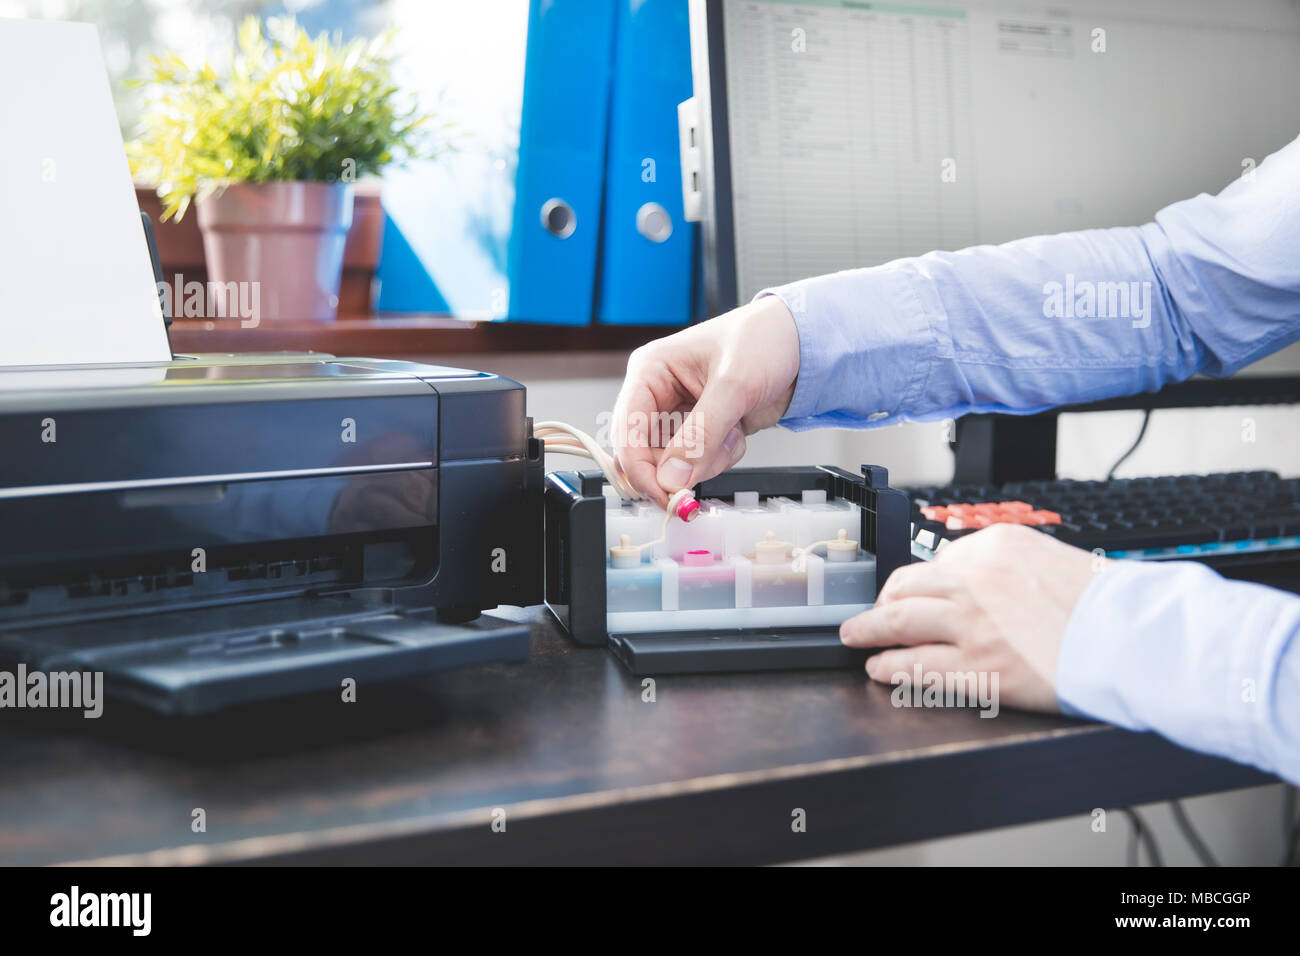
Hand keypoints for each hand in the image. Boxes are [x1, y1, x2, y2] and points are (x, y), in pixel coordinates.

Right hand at [611, 295, 799, 506]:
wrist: (800, 346)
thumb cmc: (763, 341)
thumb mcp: (733, 385)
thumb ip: (701, 434)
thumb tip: (672, 478)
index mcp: (650, 371)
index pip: (627, 431)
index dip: (640, 469)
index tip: (664, 495)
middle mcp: (657, 395)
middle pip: (644, 455)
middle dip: (677, 469)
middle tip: (701, 478)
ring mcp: (679, 416)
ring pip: (673, 466)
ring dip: (706, 462)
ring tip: (731, 434)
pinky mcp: (701, 432)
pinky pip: (698, 465)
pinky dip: (721, 459)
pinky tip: (737, 433)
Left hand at [840, 524, 1102, 711]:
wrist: (1136, 639)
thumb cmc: (1104, 605)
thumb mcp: (1049, 558)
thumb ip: (1004, 566)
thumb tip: (964, 578)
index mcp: (996, 545)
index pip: (937, 561)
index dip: (917, 582)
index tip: (903, 592)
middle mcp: (976, 579)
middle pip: (905, 587)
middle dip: (880, 602)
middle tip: (866, 613)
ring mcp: (974, 624)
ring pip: (899, 623)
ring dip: (870, 632)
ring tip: (855, 639)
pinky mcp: (979, 667)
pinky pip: (918, 667)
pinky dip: (891, 668)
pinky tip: (880, 670)